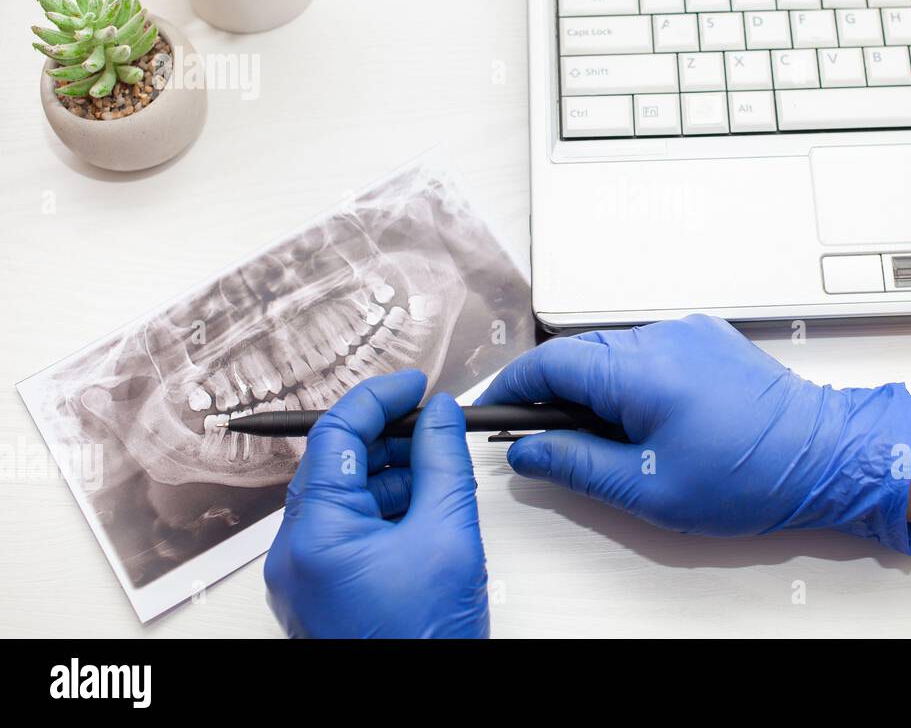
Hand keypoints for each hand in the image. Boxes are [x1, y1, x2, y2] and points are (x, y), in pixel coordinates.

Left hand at [264, 370, 488, 637]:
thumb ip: (444, 463)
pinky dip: (386, 509)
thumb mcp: (448, 536)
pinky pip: (348, 529)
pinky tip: (426, 509)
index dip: (379, 397)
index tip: (415, 384)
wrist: (411, 714)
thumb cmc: (423, 642)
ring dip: (393, 474)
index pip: (336, 434)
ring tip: (441, 472)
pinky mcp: (321, 588)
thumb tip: (441, 414)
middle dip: (391, 437)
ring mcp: (305, 574)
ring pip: (346, 495)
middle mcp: (295, 552)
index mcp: (315, 534)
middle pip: (338, 463)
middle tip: (437, 424)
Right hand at [479, 315, 910, 552]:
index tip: (495, 410)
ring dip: (592, 387)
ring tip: (604, 438)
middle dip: (552, 392)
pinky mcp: (706, 338)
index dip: (513, 386)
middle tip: (545, 439)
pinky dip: (627, 378)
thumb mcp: (649, 488)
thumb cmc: (753, 475)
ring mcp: (688, 332)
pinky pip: (646, 349)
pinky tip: (641, 417)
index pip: (551, 361)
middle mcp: (664, 338)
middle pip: (578, 353)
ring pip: (611, 351)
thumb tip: (528, 452)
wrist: (826, 454)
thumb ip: (576, 465)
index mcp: (644, 371)